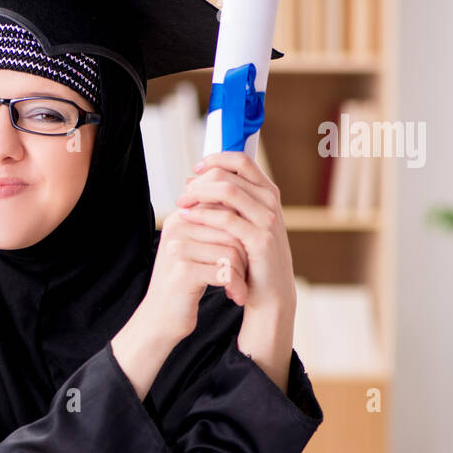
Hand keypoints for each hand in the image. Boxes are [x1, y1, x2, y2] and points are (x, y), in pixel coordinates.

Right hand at [136, 187, 249, 344]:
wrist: (160, 318)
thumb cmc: (184, 283)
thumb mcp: (196, 250)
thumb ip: (214, 228)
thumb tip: (247, 210)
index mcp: (180, 218)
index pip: (225, 212)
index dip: (242, 235)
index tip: (241, 257)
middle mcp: (176, 229)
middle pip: (232, 231)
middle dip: (244, 256)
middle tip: (243, 276)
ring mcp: (178, 249)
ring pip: (232, 252)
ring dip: (241, 274)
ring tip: (237, 288)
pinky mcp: (184, 272)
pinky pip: (226, 272)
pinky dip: (236, 287)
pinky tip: (234, 296)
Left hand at [174, 151, 295, 317]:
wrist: (270, 292)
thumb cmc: (252, 257)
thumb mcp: (241, 223)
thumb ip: (225, 202)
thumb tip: (192, 180)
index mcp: (267, 193)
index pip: (241, 160)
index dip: (215, 159)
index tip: (195, 170)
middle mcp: (270, 202)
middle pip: (229, 174)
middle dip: (200, 181)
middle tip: (182, 194)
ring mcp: (268, 220)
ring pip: (227, 191)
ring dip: (198, 194)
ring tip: (181, 204)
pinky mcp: (260, 240)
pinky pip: (226, 219)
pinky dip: (202, 215)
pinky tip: (187, 218)